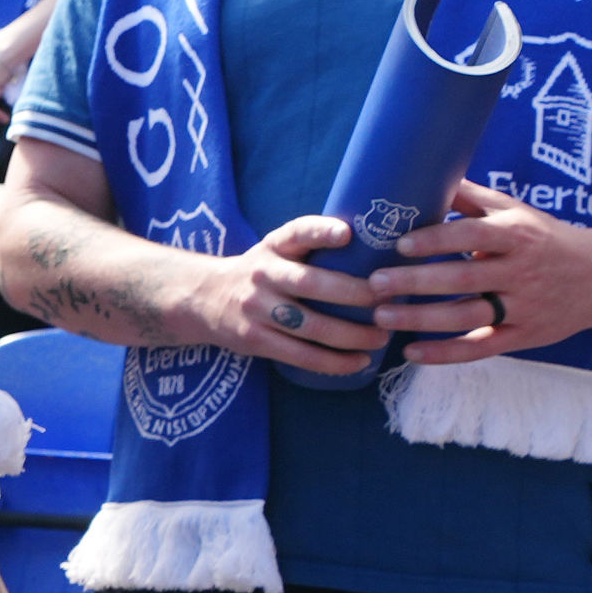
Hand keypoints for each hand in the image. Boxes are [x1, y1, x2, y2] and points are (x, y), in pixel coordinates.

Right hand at [173, 212, 386, 376]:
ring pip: (309, 325)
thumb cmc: (260, 273)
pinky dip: (332, 361)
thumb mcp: (276, 250)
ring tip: (381, 338)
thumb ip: (312, 250)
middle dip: (353, 294)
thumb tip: (379, 252)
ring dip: (351, 334)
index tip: (347, 233)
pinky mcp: (254, 339)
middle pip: (311, 284)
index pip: (296, 233)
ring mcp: (256, 309)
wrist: (203, 299)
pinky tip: (358, 361)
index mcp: (273, 246)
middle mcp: (262, 274)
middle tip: (387, 300)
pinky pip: (300, 355)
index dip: (320, 231)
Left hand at [360, 180, 591, 361]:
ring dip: (422, 319)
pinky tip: (410, 352)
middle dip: (417, 282)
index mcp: (518, 235)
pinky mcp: (524, 337)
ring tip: (382, 316)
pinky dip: (446, 353)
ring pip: (469, 316)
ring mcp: (524, 308)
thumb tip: (424, 170)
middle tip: (374, 283)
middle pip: (465, 279)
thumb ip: (472, 197)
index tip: (401, 244)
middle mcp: (522, 272)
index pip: (474, 235)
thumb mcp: (515, 211)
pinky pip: (481, 348)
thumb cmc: (545, 238)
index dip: (438, 240)